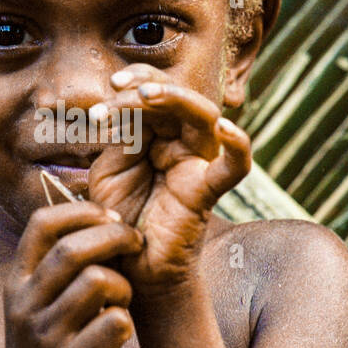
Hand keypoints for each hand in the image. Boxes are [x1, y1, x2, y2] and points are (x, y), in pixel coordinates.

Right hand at [0, 201, 143, 347]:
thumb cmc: (45, 346)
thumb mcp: (32, 303)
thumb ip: (54, 266)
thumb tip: (102, 214)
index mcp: (16, 283)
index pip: (42, 225)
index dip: (81, 210)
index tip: (109, 214)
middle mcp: (26, 307)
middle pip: (74, 250)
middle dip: (115, 236)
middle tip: (135, 242)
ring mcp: (47, 338)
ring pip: (99, 282)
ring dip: (123, 286)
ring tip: (121, 300)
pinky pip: (116, 323)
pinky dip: (126, 321)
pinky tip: (117, 334)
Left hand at [87, 64, 251, 290]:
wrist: (130, 264)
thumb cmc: (121, 216)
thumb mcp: (109, 170)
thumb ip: (119, 139)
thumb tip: (118, 105)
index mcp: (157, 135)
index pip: (154, 94)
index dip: (134, 82)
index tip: (109, 86)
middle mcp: (181, 144)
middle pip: (178, 98)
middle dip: (149, 85)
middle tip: (118, 88)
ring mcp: (198, 164)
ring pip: (203, 117)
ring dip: (175, 99)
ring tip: (144, 96)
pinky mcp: (207, 190)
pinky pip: (235, 167)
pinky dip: (238, 146)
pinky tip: (225, 129)